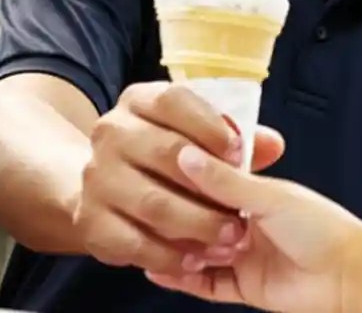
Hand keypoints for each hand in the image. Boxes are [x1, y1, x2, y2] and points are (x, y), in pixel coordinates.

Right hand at [72, 82, 283, 274]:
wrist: (113, 196)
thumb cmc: (174, 163)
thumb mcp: (205, 143)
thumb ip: (240, 144)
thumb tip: (271, 144)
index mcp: (141, 101)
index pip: (174, 102)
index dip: (209, 127)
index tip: (238, 152)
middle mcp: (112, 132)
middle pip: (165, 153)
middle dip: (211, 186)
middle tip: (241, 212)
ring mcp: (96, 177)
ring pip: (153, 203)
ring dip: (197, 226)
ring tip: (230, 240)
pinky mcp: (90, 222)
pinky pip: (133, 244)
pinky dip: (169, 256)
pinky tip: (197, 261)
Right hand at [146, 145, 361, 312]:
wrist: (348, 274)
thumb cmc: (322, 227)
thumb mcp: (269, 197)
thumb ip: (225, 181)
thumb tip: (186, 155)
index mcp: (255, 194)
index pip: (208, 184)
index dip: (182, 180)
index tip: (154, 171)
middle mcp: (246, 224)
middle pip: (198, 219)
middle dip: (175, 217)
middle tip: (148, 208)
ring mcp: (243, 256)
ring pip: (197, 252)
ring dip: (176, 247)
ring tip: (147, 238)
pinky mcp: (243, 286)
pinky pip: (205, 284)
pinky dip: (181, 279)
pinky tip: (157, 269)